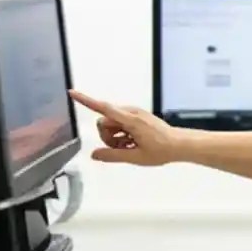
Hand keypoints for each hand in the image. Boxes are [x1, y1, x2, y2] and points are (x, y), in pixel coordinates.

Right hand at [68, 90, 186, 165]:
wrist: (180, 145)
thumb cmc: (161, 150)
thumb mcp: (135, 157)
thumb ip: (112, 156)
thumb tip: (94, 154)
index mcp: (130, 120)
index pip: (103, 108)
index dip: (86, 101)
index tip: (72, 92)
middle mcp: (130, 112)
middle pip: (104, 122)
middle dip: (107, 137)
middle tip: (123, 148)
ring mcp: (134, 114)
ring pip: (111, 124)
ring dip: (115, 138)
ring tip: (131, 147)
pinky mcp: (136, 117)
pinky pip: (119, 124)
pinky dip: (121, 135)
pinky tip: (133, 143)